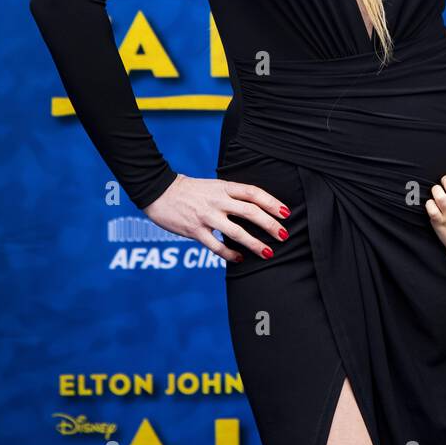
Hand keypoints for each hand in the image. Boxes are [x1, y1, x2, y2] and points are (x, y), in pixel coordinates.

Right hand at [143, 173, 290, 264]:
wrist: (159, 192)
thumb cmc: (190, 190)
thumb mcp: (213, 186)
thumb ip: (231, 196)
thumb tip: (254, 209)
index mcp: (224, 187)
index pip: (253, 192)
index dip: (272, 202)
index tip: (286, 213)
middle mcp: (217, 200)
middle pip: (250, 211)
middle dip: (270, 224)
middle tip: (284, 235)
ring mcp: (206, 216)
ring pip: (236, 232)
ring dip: (254, 243)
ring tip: (268, 253)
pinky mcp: (194, 230)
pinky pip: (216, 246)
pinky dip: (230, 254)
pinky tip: (240, 258)